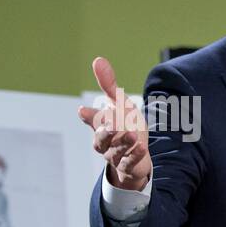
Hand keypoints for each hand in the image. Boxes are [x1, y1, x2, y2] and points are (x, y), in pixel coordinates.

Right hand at [78, 57, 151, 190]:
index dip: (90, 115)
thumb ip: (109, 86)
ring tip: (132, 135)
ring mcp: (116, 155)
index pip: (93, 120)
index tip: (83, 110)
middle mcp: (105, 142)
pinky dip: (134, 155)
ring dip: (123, 143)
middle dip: (105, 131)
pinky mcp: (129, 166)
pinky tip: (141, 147)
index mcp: (100, 125)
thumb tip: (98, 60)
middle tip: (112, 123)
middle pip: (101, 139)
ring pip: (114, 151)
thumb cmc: (126, 126)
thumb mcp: (120, 104)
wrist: (139, 153)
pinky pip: (129, 162)